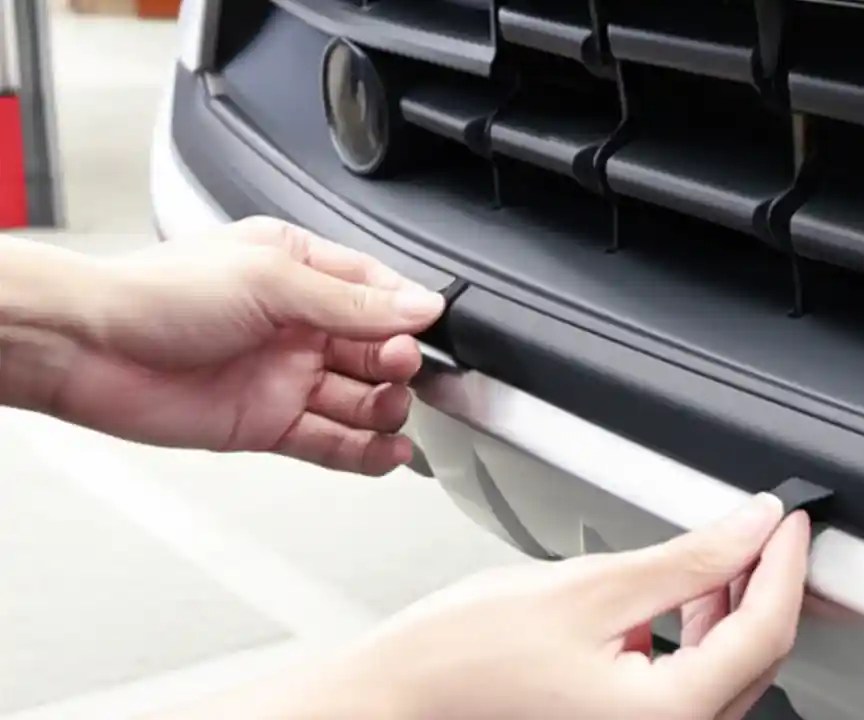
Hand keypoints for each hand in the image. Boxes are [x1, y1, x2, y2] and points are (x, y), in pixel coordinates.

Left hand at [6, 217, 442, 474]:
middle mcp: (297, 325)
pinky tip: (389, 453)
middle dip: (399, 361)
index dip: (408, 312)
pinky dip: (365, 452)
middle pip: (375, 348)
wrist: (88, 350)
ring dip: (386, 409)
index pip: (375, 291)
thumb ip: (349, 303)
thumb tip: (417, 307)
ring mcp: (285, 377)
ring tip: (394, 412)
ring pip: (359, 399)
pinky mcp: (269, 425)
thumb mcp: (270, 281)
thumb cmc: (158, 295)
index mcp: (298, 270)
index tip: (433, 328)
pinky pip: (331, 443)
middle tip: (402, 368)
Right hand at [162, 494, 808, 719]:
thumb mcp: (591, 587)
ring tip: (717, 554)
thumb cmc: (464, 656)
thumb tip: (752, 526)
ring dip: (729, 610)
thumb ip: (687, 558)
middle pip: (754, 658)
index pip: (765, 630)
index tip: (791, 520)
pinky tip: (676, 596)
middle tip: (762, 527)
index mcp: (667, 716)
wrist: (400, 695)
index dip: (786, 564)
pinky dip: (693, 636)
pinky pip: (687, 684)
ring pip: (725, 672)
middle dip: (763, 586)